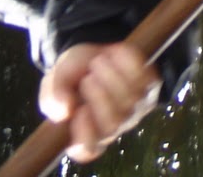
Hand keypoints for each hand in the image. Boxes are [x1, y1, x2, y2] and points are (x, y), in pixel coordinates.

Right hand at [39, 41, 160, 162]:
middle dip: (99, 96)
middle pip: (112, 124)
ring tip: (98, 61)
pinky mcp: (150, 87)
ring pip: (131, 100)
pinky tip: (114, 54)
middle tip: (87, 78)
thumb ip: (53, 97)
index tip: (79, 111)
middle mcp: (112, 127)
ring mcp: (134, 109)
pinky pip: (145, 76)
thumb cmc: (71, 75)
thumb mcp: (54, 81)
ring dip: (111, 75)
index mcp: (84, 133)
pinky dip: (127, 62)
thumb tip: (63, 112)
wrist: (92, 54)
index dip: (85, 132)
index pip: (88, 149)